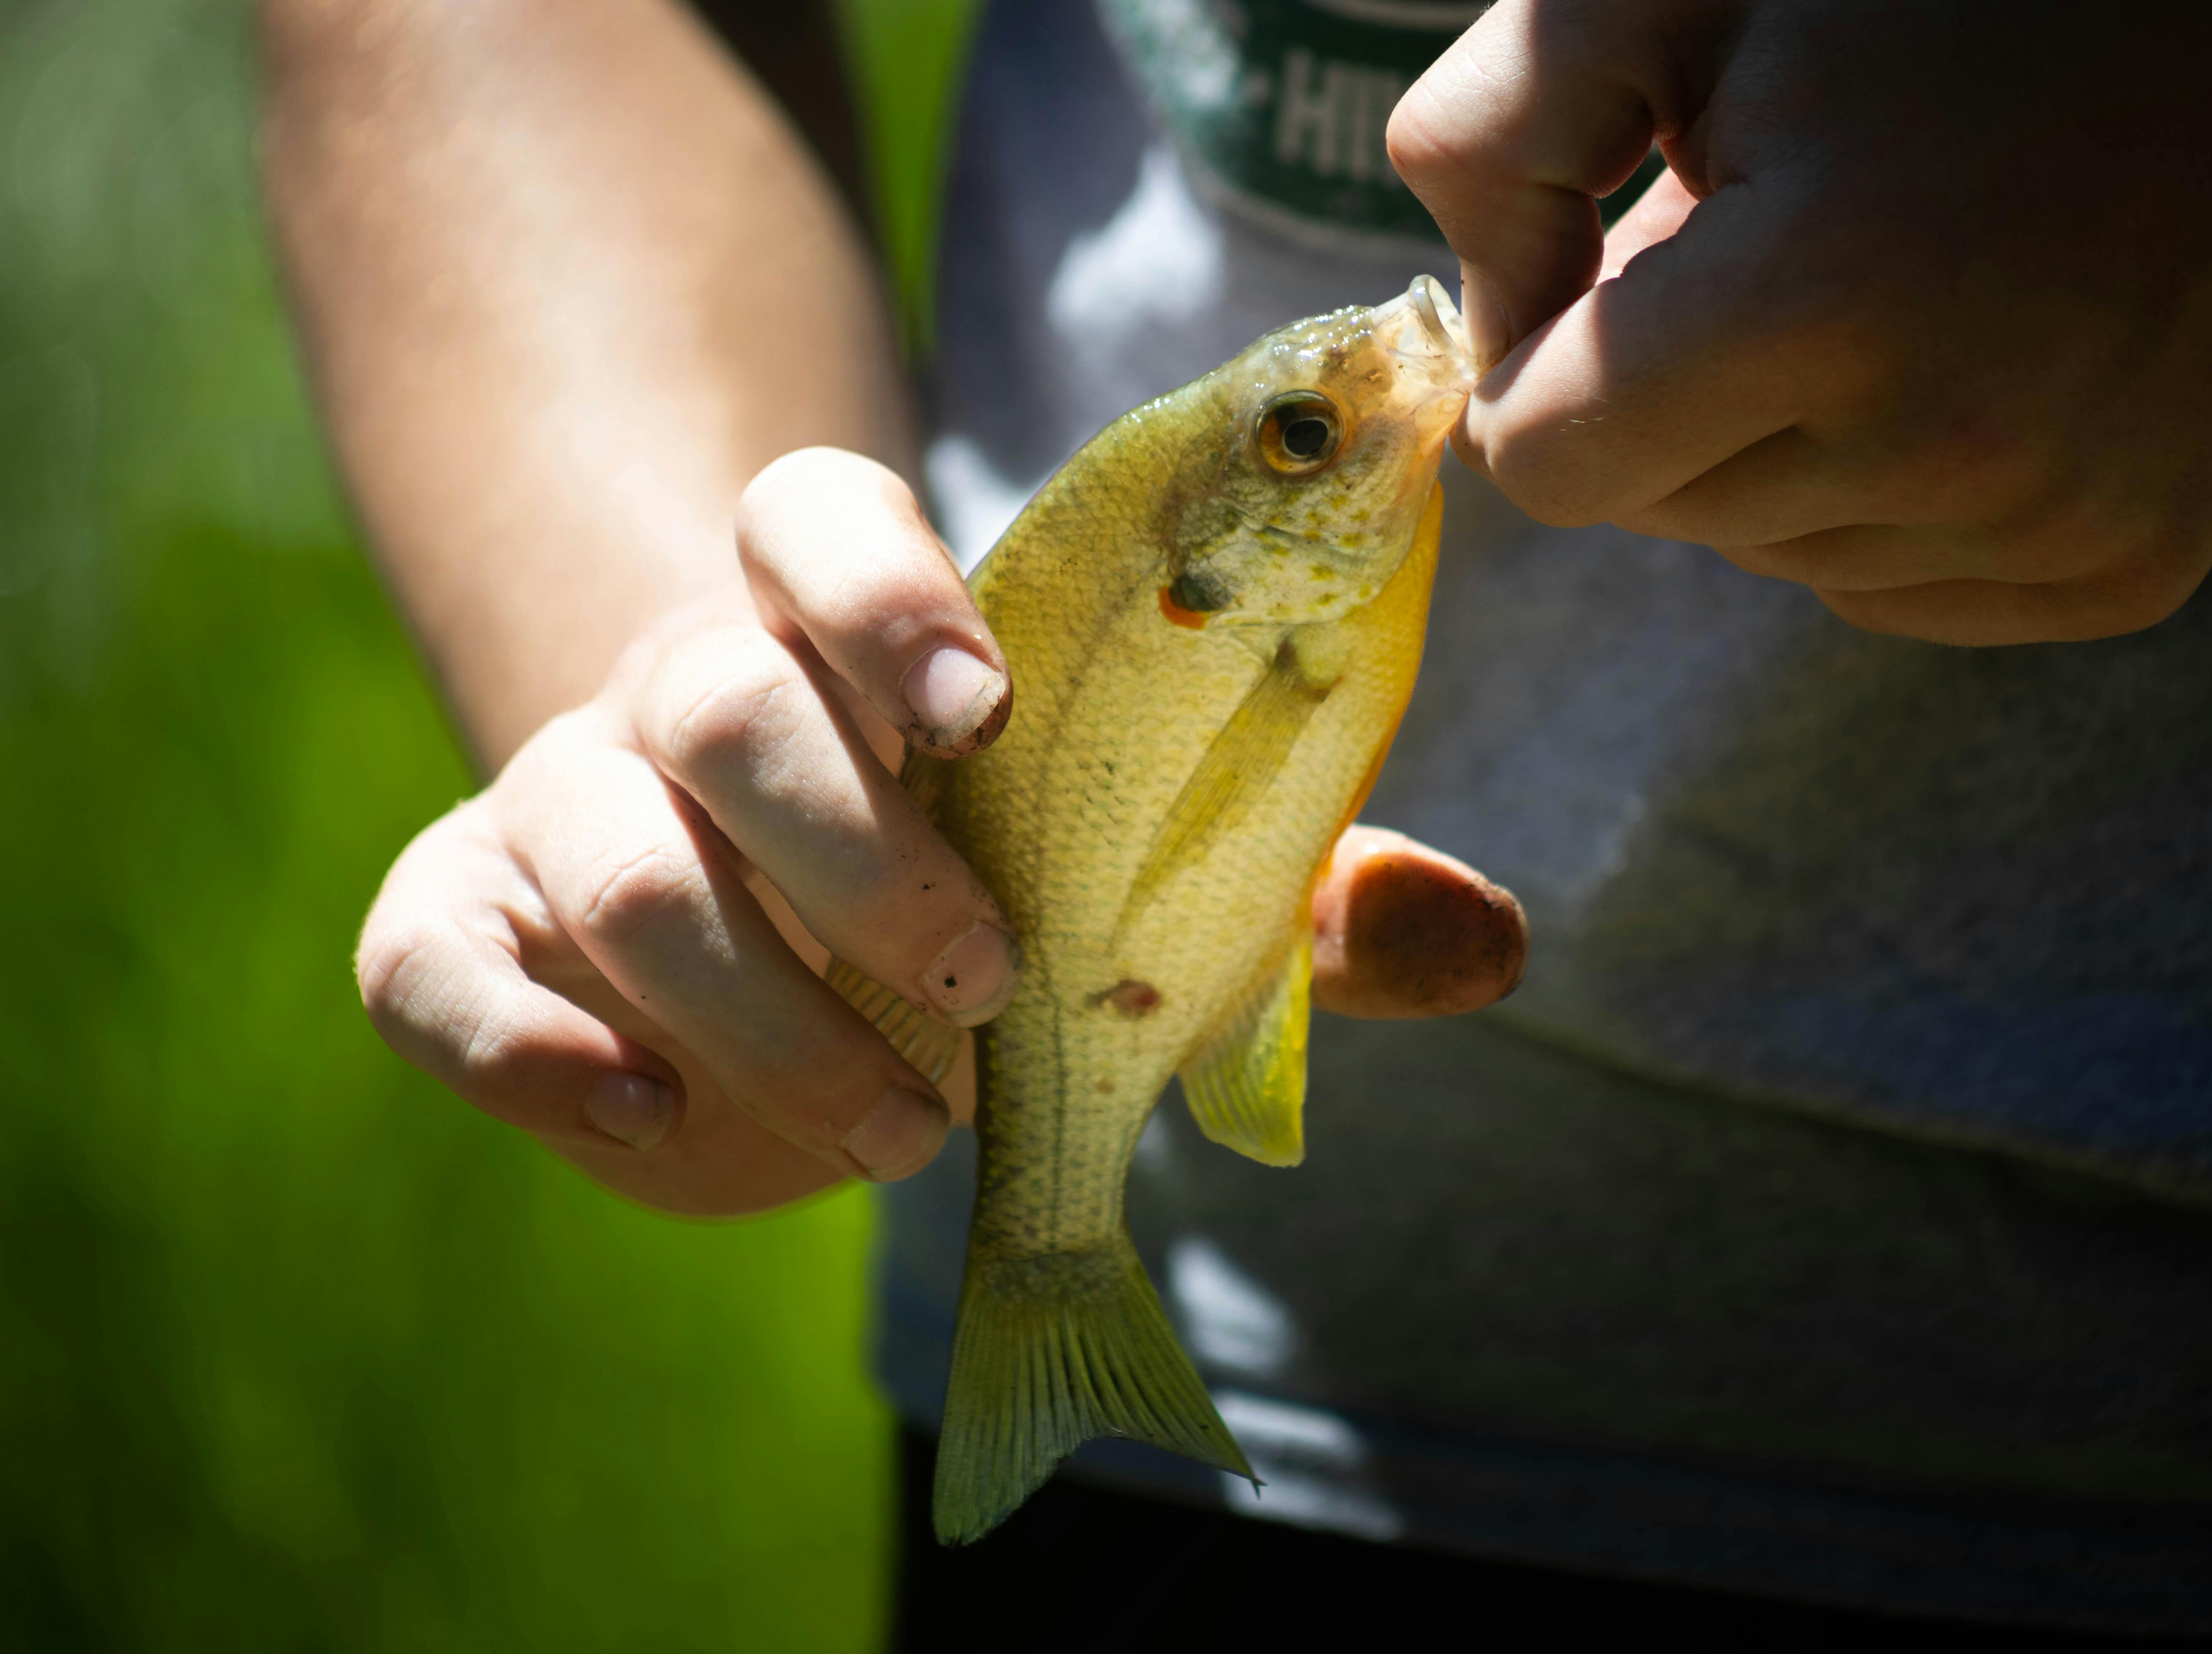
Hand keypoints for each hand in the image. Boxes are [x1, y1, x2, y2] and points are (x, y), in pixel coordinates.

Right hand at [355, 451, 1528, 1216]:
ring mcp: (555, 800)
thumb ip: (1293, 892)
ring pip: (612, 862)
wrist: (771, 931)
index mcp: (837, 624)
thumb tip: (1486, 940)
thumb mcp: (1140, 873)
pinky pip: (435, 967)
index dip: (883, 587)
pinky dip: (532, 1049)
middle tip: (982, 983)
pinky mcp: (458, 924)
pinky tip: (646, 1116)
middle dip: (852, 850)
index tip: (979, 708)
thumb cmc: (983, 881)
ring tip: (900, 1131)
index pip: (815, 516)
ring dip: (761, 1008)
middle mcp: (676, 684)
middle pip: (719, 700)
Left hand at [1390, 1, 2211, 643]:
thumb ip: (1490, 147)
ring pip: (1778, 554)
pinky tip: (1974, 368)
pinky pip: (1902, 590)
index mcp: (1824, 296)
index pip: (1544, 466)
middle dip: (1673, 398)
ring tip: (1893, 299)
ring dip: (1788, 447)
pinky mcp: (2124, 564)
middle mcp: (1951, 445)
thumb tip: (1477, 347)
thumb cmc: (1929, 4)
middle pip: (1659, 514)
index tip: (1607, 289)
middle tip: (1784, 255)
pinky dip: (1897, 499)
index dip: (1540, 376)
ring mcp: (2053, 522)